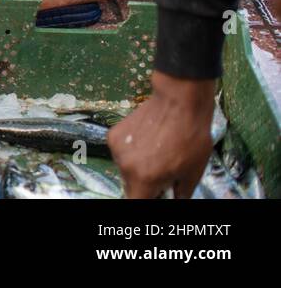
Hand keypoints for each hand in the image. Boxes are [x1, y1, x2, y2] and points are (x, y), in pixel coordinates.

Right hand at [108, 72, 216, 197]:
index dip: (148, 200)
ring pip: (125, 169)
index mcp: (144, 179)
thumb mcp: (193, 173)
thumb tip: (173, 198)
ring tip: (155, 154)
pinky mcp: (113, 134)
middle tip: (162, 174)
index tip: (158, 195)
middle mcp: (125, 166)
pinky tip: (146, 141)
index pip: (136, 202)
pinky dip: (132, 152)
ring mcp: (116, 149)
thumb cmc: (191, 139)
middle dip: (145, 185)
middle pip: (130, 186)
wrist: (179, 102)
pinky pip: (121, 152)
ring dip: (137, 168)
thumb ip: (180, 193)